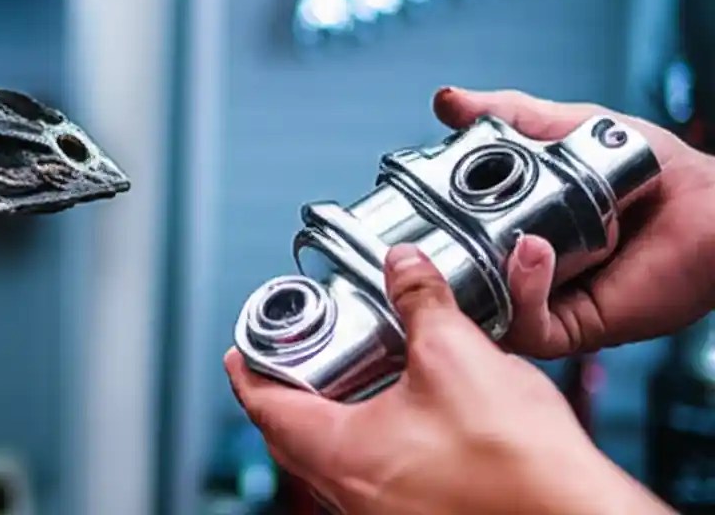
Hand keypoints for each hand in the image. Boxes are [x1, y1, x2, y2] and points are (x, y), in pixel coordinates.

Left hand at [225, 245, 671, 514]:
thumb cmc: (517, 466)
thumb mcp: (456, 355)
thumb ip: (421, 302)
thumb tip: (406, 267)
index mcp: (340, 455)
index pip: (266, 408)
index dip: (248, 372)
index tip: (239, 352)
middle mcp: (352, 493)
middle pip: (294, 437)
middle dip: (290, 392)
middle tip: (293, 359)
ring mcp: (384, 511)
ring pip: (337, 459)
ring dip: (337, 416)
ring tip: (353, 376)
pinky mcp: (422, 514)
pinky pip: (378, 474)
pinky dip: (378, 438)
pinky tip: (410, 416)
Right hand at [434, 87, 714, 356]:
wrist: (713, 208)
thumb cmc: (656, 172)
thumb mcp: (566, 129)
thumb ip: (505, 115)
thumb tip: (447, 101)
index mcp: (513, 231)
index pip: (449, 241)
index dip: (428, 230)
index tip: (411, 208)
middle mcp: (524, 273)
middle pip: (457, 282)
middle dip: (444, 258)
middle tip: (437, 232)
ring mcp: (546, 304)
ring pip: (486, 311)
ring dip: (484, 277)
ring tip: (510, 235)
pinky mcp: (575, 328)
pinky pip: (529, 327)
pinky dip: (522, 294)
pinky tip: (534, 252)